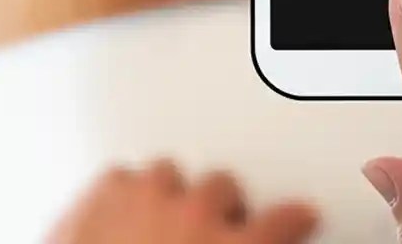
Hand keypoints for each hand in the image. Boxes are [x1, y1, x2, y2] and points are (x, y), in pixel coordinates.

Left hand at [46, 160, 317, 243]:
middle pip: (223, 187)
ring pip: (170, 173)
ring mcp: (146, 199)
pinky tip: (122, 214)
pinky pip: (121, 177)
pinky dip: (123, 193)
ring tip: (161, 220)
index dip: (293, 219)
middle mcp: (194, 216)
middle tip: (214, 229)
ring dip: (170, 195)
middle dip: (221, 206)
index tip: (299, 215)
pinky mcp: (103, 193)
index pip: (281, 224)